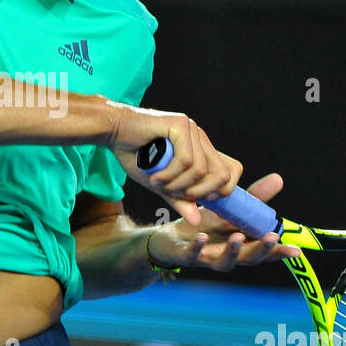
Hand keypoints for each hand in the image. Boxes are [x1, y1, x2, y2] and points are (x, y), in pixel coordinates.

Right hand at [109, 105, 242, 226]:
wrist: (113, 131)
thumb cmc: (135, 155)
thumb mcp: (161, 185)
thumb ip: (179, 199)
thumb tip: (196, 220)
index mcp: (201, 149)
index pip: (232, 170)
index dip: (221, 190)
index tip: (196, 198)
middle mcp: (200, 138)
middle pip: (221, 174)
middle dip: (198, 192)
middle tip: (175, 194)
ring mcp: (192, 129)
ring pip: (201, 170)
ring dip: (178, 184)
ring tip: (159, 184)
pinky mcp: (180, 124)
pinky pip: (186, 160)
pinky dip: (170, 175)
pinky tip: (154, 177)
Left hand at [147, 173, 301, 269]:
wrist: (169, 239)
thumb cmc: (204, 226)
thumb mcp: (230, 210)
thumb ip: (253, 199)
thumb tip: (279, 178)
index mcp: (241, 245)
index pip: (264, 251)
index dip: (280, 252)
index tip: (296, 249)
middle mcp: (227, 255)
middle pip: (248, 258)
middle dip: (261, 250)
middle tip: (272, 238)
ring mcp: (207, 258)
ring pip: (223, 262)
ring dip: (232, 251)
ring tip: (237, 237)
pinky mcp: (186, 257)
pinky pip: (193, 255)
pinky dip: (198, 248)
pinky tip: (201, 238)